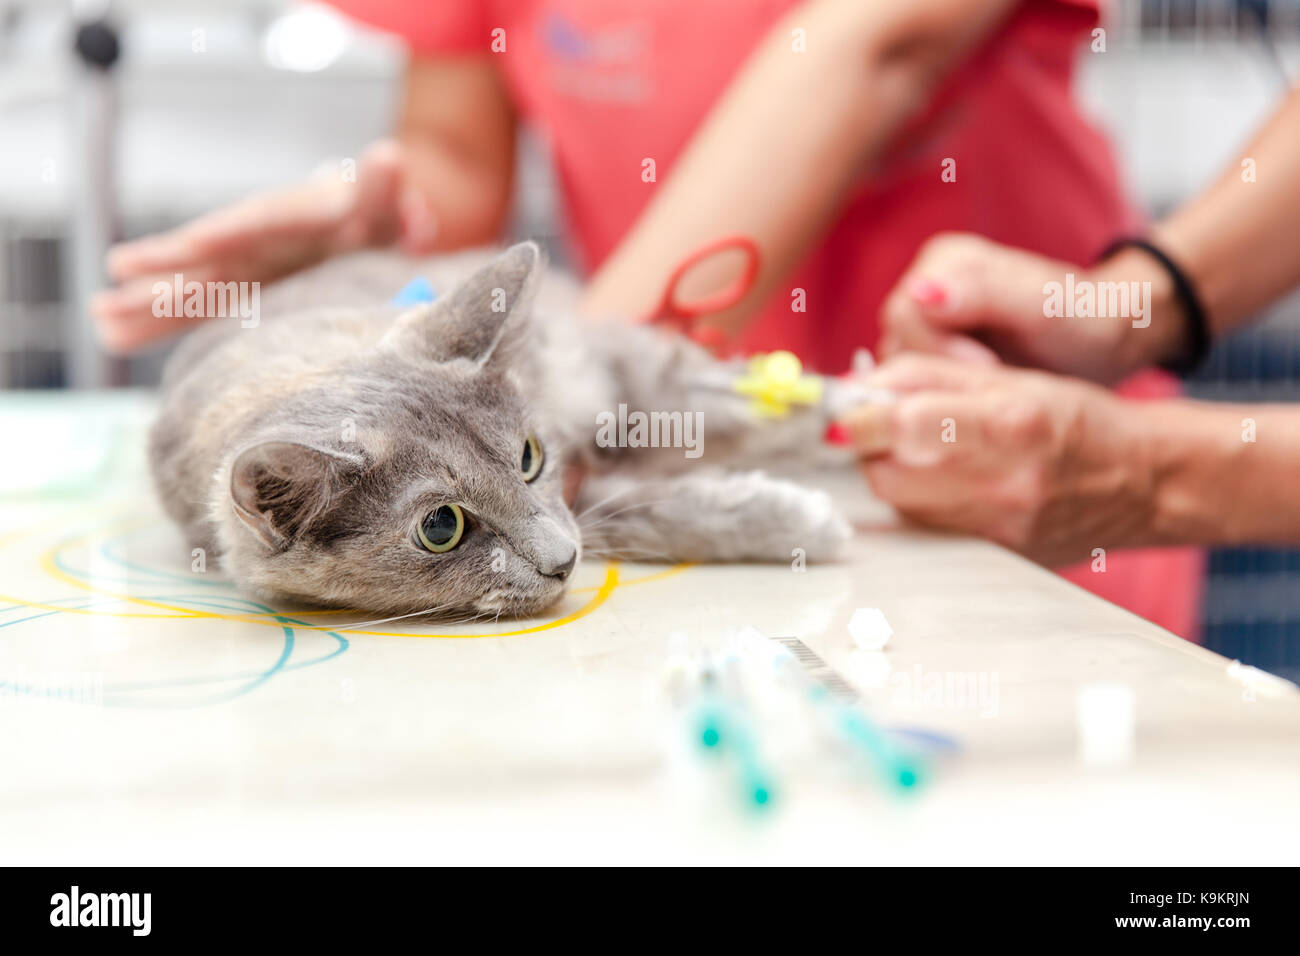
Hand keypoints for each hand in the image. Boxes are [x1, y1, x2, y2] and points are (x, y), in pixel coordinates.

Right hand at [91, 139, 438, 351]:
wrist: (359, 220)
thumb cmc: (372, 210)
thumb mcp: (381, 198)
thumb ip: (383, 184)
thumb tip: (390, 158)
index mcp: (286, 217)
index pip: (250, 225)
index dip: (222, 235)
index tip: (193, 246)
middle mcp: (252, 240)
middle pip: (203, 259)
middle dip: (162, 276)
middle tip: (111, 292)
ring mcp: (240, 266)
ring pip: (189, 287)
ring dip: (147, 304)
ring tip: (100, 321)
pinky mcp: (237, 289)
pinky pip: (195, 308)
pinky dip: (159, 322)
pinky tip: (115, 336)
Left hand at [840, 355, 1156, 564]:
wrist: (1143, 482)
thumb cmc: (1075, 419)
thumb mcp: (1006, 378)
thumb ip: (924, 376)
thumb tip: (855, 386)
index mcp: (1009, 424)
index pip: (904, 426)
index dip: (859, 419)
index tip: (840, 414)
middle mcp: (1003, 483)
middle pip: (888, 474)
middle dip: (871, 447)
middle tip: (882, 428)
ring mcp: (999, 528)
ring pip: (902, 503)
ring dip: (894, 474)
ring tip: (923, 453)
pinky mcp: (995, 556)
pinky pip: (927, 529)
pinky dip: (920, 502)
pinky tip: (946, 483)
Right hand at [878, 232, 1184, 383]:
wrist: (1100, 341)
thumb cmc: (1082, 321)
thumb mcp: (1042, 306)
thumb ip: (983, 291)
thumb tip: (921, 292)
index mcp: (945, 261)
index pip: (904, 314)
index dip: (939, 350)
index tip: (989, 368)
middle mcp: (924, 285)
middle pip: (898, 343)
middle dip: (942, 372)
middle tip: (994, 383)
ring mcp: (923, 321)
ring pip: (900, 369)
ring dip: (940, 390)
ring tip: (991, 391)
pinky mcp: (927, 353)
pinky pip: (913, 384)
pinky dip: (941, 398)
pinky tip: (978, 400)